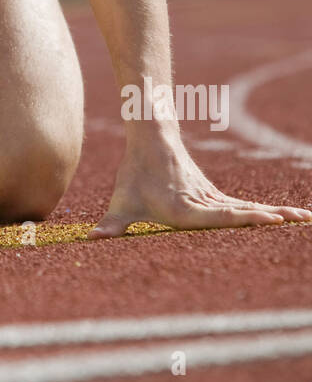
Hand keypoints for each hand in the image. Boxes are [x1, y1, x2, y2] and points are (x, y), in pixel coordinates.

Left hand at [88, 130, 311, 238]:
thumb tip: (91, 240)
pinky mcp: (215, 197)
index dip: (246, 218)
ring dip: (276, 214)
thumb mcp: (121, 202)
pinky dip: (265, 213)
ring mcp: (212, 199)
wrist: (151, 141)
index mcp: (185, 208)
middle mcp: (203, 203)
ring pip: (247, 208)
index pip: (220, 216)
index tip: (270, 218)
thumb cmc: (135, 174)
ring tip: (304, 219)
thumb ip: (110, 225)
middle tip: (300, 220)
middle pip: (242, 212)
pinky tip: (285, 218)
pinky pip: (243, 208)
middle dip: (271, 218)